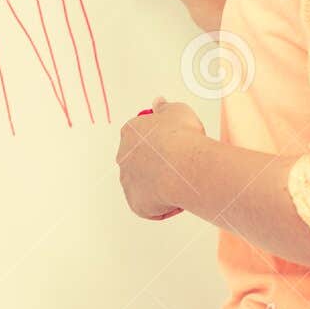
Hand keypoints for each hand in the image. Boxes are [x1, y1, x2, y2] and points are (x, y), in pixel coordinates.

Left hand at [116, 95, 206, 219]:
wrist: (185, 167)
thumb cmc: (182, 138)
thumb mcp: (177, 111)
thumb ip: (164, 107)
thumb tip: (158, 102)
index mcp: (130, 133)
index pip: (140, 137)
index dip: (159, 142)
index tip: (174, 145)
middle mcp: (124, 156)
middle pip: (138, 161)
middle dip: (155, 164)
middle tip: (178, 166)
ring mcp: (127, 180)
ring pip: (141, 184)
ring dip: (156, 185)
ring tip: (179, 184)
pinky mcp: (135, 203)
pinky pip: (147, 206)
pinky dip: (160, 206)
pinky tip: (176, 200)